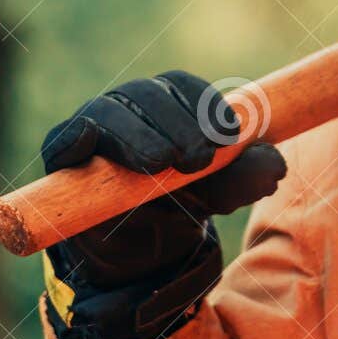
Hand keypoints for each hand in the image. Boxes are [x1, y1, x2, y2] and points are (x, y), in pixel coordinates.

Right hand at [40, 71, 285, 338]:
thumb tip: (275, 165)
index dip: (204, 104)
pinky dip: (74, 137)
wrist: (134, 253)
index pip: (181, 85)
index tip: (228, 135)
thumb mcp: (218, 193)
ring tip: (160, 162)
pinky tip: (87, 141)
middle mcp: (126, 107)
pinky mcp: (62, 157)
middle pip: (146, 95)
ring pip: (108, 114)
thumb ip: (246, 176)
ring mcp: (90, 128)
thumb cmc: (177, 204)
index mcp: (164, 104)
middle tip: (199, 159)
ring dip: (136, 134)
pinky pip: (63, 140)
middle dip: (176, 122)